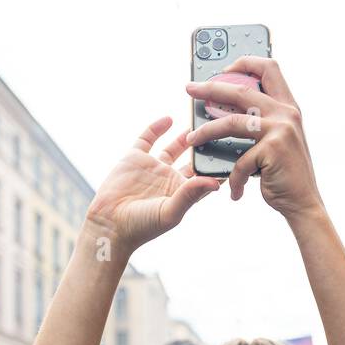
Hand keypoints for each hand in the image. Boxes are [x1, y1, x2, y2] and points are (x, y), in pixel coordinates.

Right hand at [84, 117, 220, 254]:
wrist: (108, 224)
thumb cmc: (141, 226)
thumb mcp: (170, 211)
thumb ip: (191, 194)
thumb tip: (216, 183)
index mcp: (183, 192)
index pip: (207, 175)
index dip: (220, 165)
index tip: (236, 151)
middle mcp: (171, 178)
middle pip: (195, 157)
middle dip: (207, 145)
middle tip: (222, 128)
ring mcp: (153, 167)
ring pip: (175, 146)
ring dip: (187, 134)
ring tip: (200, 120)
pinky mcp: (135, 158)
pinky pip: (148, 138)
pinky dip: (158, 127)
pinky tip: (169, 119)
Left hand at [185, 57, 323, 219]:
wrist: (304, 203)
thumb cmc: (287, 173)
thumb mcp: (282, 139)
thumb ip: (265, 120)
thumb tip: (229, 109)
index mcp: (288, 107)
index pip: (268, 67)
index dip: (244, 63)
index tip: (223, 70)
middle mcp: (287, 113)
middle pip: (242, 90)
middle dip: (211, 87)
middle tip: (190, 90)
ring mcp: (280, 130)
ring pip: (232, 122)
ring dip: (207, 131)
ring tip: (193, 139)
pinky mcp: (272, 150)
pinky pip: (240, 160)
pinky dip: (234, 177)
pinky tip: (234, 189)